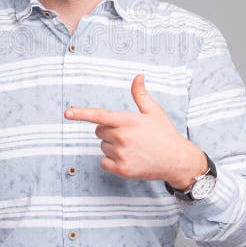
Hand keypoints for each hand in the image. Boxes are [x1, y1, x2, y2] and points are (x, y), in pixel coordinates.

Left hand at [65, 74, 206, 188]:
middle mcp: (123, 137)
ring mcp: (122, 154)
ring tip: (132, 147)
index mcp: (128, 121)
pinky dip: (111, 161)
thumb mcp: (154, 111)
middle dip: (108, 130)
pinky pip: (104, 162)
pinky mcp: (122, 170)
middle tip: (128, 134)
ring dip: (111, 146)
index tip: (67, 113)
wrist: (177, 160)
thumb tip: (138, 77)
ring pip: (102, 146)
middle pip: (99, 131)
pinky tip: (128, 158)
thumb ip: (140, 94)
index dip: (81, 113)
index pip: (100, 115)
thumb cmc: (165, 133)